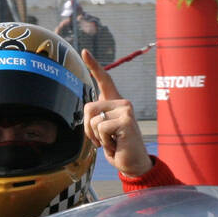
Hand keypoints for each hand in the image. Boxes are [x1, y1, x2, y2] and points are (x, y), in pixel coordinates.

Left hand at [82, 50, 151, 177]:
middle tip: (101, 140)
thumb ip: (96, 120)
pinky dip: (105, 142)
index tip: (84, 51)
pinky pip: (102, 128)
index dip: (93, 66)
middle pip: (89, 107)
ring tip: (112, 143)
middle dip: (88, 128)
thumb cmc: (117, 148)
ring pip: (94, 120)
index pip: (104, 80)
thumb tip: (89, 114)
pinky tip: (116, 145)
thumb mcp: (102, 133)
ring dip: (98, 137)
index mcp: (115, 104)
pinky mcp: (127, 120)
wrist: (133, 164)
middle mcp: (122, 103)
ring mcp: (126, 110)